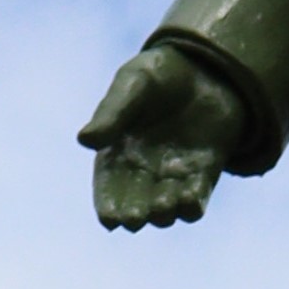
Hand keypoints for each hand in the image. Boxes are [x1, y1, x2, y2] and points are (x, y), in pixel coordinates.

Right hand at [80, 45, 249, 229]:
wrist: (204, 68)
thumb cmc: (159, 75)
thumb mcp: (134, 85)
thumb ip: (113, 113)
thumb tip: (84, 140)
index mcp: (117, 154)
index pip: (108, 189)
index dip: (109, 207)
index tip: (112, 220)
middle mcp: (143, 172)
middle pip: (136, 205)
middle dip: (136, 215)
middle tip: (138, 217)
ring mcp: (174, 176)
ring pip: (166, 209)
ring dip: (165, 212)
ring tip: (164, 205)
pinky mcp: (203, 173)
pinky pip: (197, 199)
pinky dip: (193, 205)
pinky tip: (190, 201)